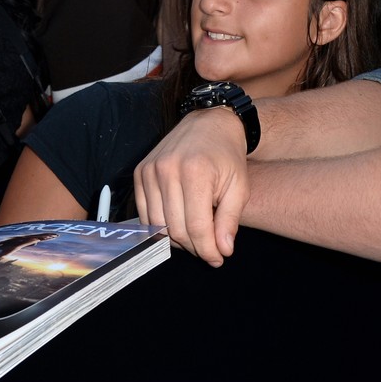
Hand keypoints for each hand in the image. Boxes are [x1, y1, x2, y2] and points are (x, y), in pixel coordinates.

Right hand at [133, 106, 249, 266]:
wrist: (211, 123)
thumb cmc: (228, 155)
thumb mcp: (240, 186)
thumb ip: (230, 220)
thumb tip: (222, 251)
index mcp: (195, 172)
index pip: (196, 227)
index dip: (207, 250)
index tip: (218, 258)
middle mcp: (168, 170)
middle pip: (175, 229)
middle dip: (194, 247)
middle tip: (209, 250)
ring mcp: (150, 170)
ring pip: (157, 225)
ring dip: (177, 239)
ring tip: (196, 237)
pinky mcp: (140, 172)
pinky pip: (145, 212)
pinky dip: (160, 225)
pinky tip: (178, 224)